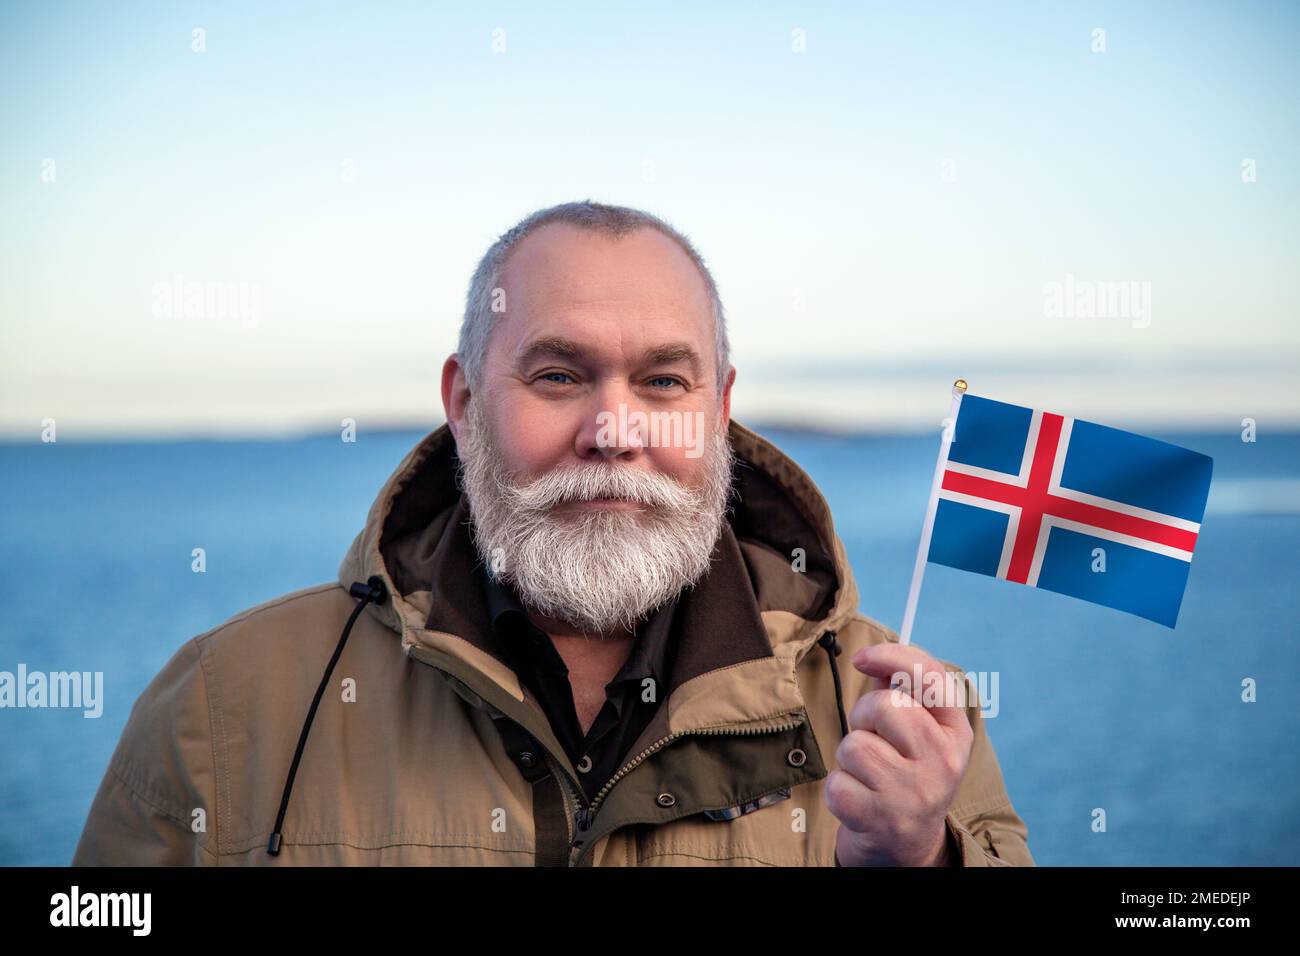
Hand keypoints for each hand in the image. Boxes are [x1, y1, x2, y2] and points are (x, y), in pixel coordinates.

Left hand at [824, 642, 973, 865]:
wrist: (907, 845)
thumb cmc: (904, 774)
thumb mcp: (915, 734)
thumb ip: (898, 694)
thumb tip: (875, 661)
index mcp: (955, 733)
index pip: (931, 677)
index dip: (893, 656)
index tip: (862, 657)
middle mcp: (943, 762)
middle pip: (886, 706)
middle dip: (864, 715)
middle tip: (871, 737)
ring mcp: (913, 793)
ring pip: (854, 744)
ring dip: (849, 756)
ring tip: (867, 774)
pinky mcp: (881, 819)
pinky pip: (836, 782)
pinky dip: (838, 790)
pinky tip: (860, 800)